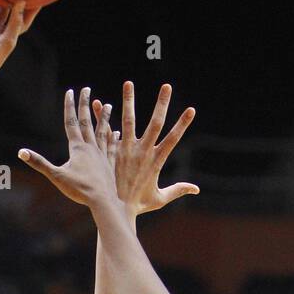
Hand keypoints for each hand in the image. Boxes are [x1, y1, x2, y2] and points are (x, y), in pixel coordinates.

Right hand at [18, 87, 121, 207]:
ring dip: (104, 118)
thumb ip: (39, 163)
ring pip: (103, 132)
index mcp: (78, 148)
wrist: (103, 201)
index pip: (72, 122)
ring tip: (108, 105)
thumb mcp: (56, 176)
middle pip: (87, 122)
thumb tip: (20, 152)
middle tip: (86, 89)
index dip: (70, 106)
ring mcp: (102, 155)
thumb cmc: (79, 190)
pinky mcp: (109, 165)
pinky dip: (113, 139)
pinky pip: (112, 147)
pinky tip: (116, 133)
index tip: (70, 91)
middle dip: (85, 105)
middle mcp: (91, 147)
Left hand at [110, 81, 198, 217]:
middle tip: (167, 86)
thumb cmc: (138, 205)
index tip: (191, 109)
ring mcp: (125, 150)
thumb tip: (197, 189)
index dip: (183, 124)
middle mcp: (142, 152)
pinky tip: (97, 103)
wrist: (114, 209)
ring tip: (128, 83)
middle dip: (162, 104)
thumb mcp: (160, 198)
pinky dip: (102, 117)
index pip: (173, 138)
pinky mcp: (111, 152)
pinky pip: (106, 131)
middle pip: (154, 123)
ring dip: (129, 101)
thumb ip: (177, 190)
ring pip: (128, 121)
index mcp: (156, 160)